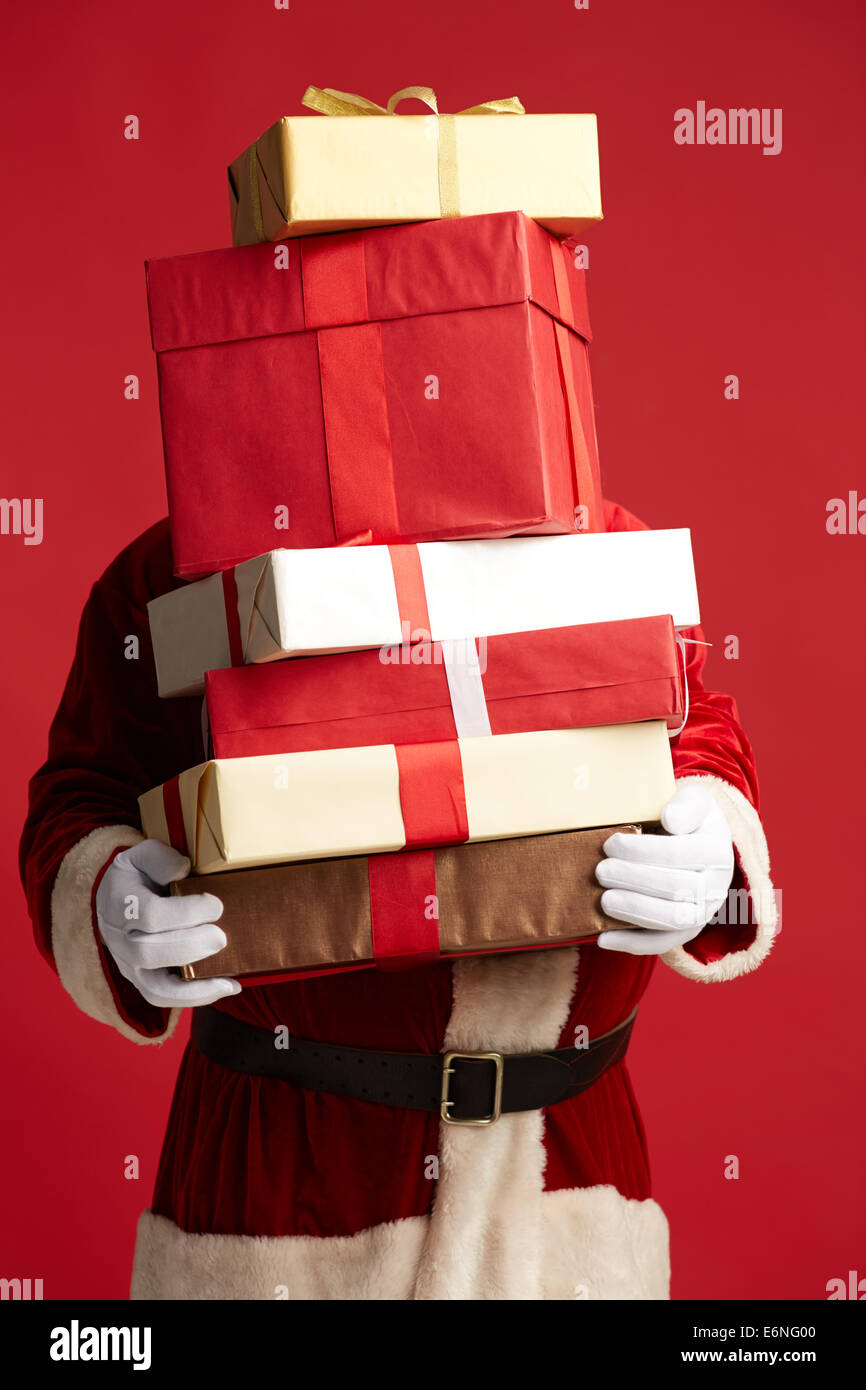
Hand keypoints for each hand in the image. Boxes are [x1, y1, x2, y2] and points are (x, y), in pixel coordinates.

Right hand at [96, 839, 239, 1006]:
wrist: (114, 900)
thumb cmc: (137, 876)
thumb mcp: (142, 855)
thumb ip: (159, 858)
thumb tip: (182, 869)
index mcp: (121, 904)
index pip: (149, 915)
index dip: (184, 913)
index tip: (215, 904)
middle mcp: (121, 940)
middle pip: (149, 953)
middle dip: (190, 947)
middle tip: (221, 938)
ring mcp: (131, 966)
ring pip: (156, 989)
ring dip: (195, 987)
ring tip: (229, 981)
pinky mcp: (144, 982)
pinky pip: (166, 999)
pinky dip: (197, 998)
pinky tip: (228, 987)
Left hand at [594, 784, 733, 955]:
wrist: (699, 844)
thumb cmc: (687, 819)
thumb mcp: (693, 800)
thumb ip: (686, 804)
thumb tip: (670, 819)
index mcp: (716, 851)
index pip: (680, 854)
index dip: (642, 852)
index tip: (611, 844)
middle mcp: (716, 886)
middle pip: (677, 889)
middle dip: (634, 880)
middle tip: (601, 871)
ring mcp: (703, 912)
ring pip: (672, 920)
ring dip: (635, 911)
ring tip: (604, 900)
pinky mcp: (685, 931)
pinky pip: (662, 944)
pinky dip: (632, 944)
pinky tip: (603, 938)